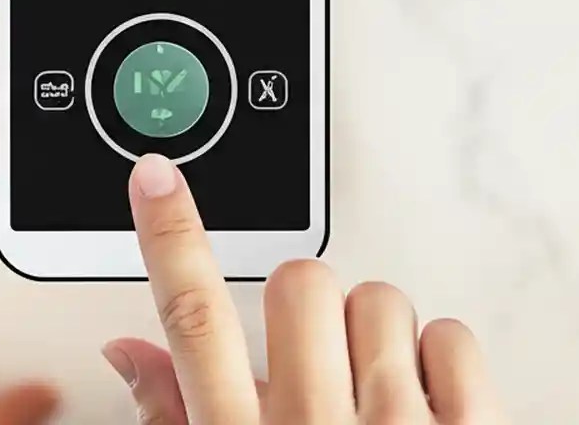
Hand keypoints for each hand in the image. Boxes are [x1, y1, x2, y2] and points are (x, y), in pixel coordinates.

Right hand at [102, 154, 507, 423]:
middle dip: (298, 305)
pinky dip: (433, 357)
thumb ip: (170, 416)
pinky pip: (450, 336)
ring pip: (378, 299)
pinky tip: (414, 399)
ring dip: (366, 332)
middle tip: (305, 353)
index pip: (191, 318)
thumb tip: (128, 350)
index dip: (167, 236)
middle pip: (298, 283)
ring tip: (362, 389)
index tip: (155, 178)